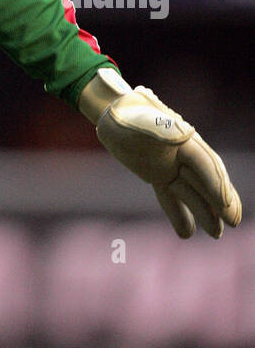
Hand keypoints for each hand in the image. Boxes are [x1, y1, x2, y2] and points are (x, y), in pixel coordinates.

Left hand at [79, 71, 241, 238]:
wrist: (113, 113)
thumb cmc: (129, 114)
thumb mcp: (143, 120)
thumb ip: (162, 129)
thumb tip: (185, 134)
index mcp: (185, 139)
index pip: (206, 165)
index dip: (217, 186)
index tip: (227, 206)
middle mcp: (183, 154)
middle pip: (206, 181)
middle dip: (220, 202)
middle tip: (234, 222)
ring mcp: (171, 166)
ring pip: (191, 193)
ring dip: (205, 212)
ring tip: (217, 234)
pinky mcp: (157, 175)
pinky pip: (170, 197)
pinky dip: (178, 214)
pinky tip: (186, 233)